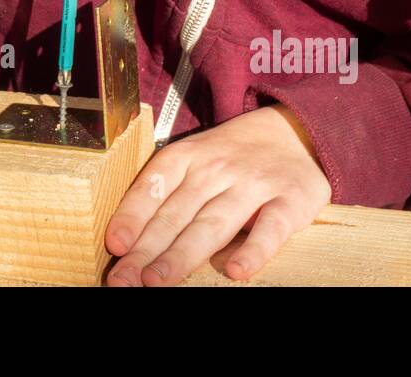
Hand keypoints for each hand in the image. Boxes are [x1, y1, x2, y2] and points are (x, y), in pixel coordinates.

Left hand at [105, 105, 330, 285]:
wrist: (296, 131)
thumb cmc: (233, 156)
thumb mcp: (197, 159)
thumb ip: (170, 194)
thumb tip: (132, 242)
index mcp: (188, 156)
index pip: (153, 185)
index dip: (131, 215)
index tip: (115, 245)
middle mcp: (216, 168)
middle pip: (176, 213)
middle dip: (146, 249)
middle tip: (124, 279)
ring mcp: (253, 184)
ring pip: (213, 223)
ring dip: (183, 254)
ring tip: (157, 280)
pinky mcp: (290, 201)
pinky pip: (270, 228)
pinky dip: (253, 250)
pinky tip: (234, 271)